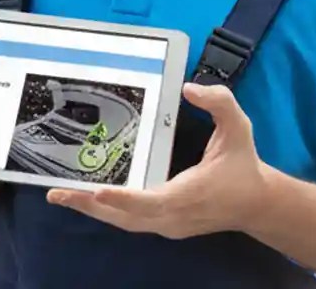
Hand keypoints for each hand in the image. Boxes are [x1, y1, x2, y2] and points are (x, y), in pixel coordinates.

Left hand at [46, 83, 271, 239]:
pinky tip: (85, 200)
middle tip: (58, 194)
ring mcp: (169, 225)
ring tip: (61, 197)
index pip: (153, 202)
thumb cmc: (243, 164)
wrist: (257, 203)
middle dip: (91, 206)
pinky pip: (130, 223)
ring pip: (124, 223)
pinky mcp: (165, 226)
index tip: (98, 191)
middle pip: (126, 218)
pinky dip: (106, 213)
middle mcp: (175, 216)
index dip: (125, 199)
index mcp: (190, 194)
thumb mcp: (239, 127)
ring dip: (92, 211)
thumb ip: (219, 102)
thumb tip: (190, 89)